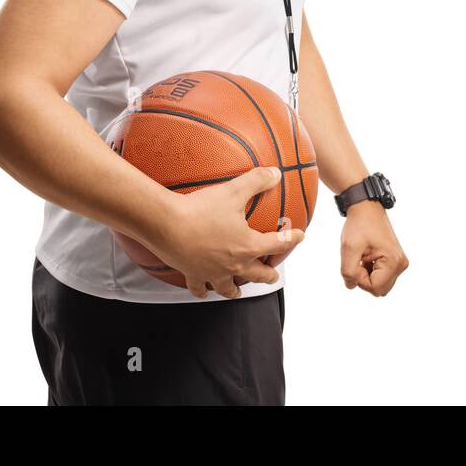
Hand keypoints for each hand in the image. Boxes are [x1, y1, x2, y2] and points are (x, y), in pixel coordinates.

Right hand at [149, 166, 305, 299]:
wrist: (166, 225)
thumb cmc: (201, 209)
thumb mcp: (233, 190)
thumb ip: (256, 181)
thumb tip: (275, 173)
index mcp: (248, 246)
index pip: (277, 244)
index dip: (291, 239)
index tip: (300, 236)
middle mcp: (233, 264)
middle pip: (257, 274)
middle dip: (267, 275)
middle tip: (273, 275)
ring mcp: (212, 272)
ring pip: (228, 288)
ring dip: (236, 290)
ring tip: (237, 291)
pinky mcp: (192, 274)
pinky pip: (198, 288)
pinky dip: (202, 291)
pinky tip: (202, 292)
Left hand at [340, 202, 408, 295]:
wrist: (366, 209)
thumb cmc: (359, 226)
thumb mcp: (349, 248)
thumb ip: (348, 272)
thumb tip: (351, 286)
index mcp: (394, 262)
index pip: (373, 287)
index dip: (359, 278)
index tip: (356, 260)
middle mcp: (401, 264)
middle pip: (379, 290)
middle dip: (364, 278)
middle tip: (359, 259)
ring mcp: (400, 263)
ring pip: (380, 285)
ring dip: (367, 275)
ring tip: (363, 257)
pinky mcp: (395, 262)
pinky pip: (382, 278)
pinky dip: (371, 272)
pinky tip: (367, 257)